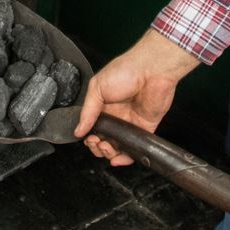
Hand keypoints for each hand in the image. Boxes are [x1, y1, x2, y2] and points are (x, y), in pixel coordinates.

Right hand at [74, 29, 200, 165]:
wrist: (151, 70)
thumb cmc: (126, 70)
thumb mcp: (97, 87)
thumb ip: (87, 111)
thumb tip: (78, 130)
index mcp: (103, 106)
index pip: (92, 128)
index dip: (88, 136)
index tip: (87, 137)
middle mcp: (116, 116)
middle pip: (103, 140)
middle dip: (96, 146)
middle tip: (96, 142)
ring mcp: (130, 123)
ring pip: (117, 147)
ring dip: (108, 153)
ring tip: (105, 147)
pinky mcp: (145, 129)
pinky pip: (134, 148)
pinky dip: (125, 158)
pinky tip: (117, 159)